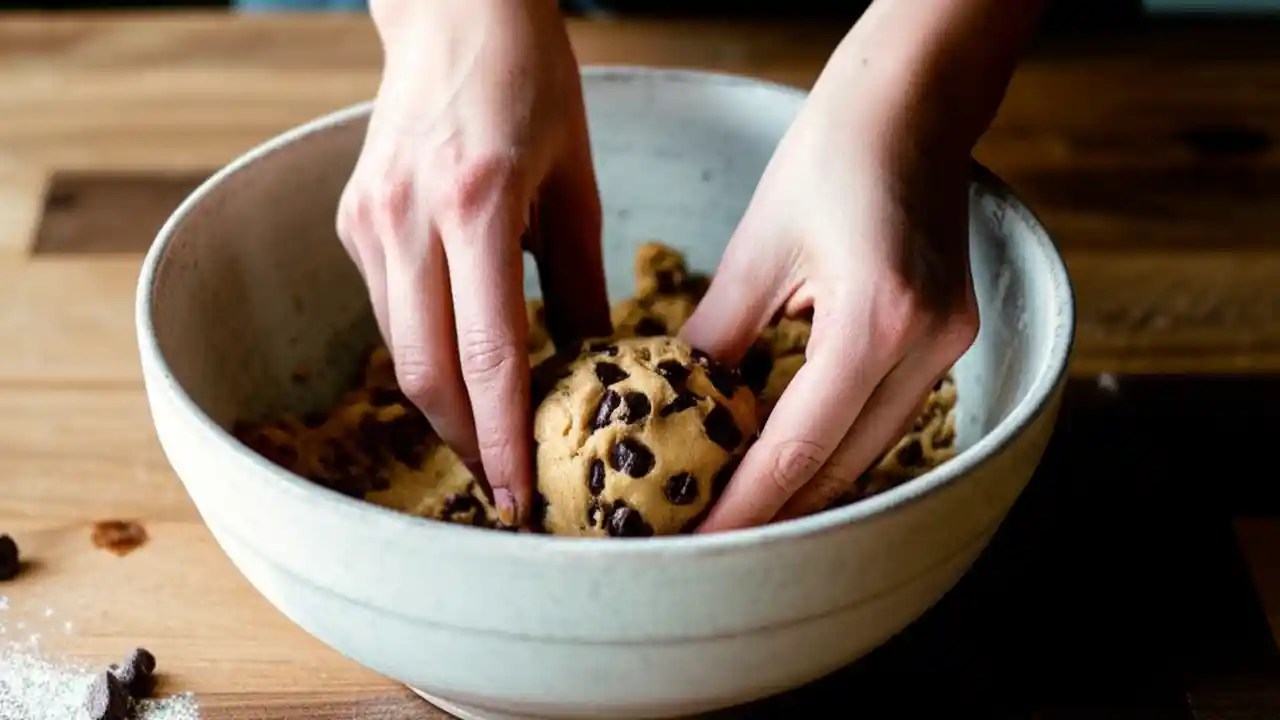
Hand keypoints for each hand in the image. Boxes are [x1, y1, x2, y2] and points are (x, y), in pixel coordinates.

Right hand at [336, 0, 609, 526]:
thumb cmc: (530, 83)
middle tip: (503, 490)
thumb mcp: (577, 179)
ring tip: (489, 441)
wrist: (452, 11)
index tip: (518, 495)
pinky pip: (388, 309)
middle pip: (426, 371)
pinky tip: (459, 369)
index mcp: (478, 205)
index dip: (503, 436)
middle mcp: (409, 219)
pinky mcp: (353, 219)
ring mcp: (370, 220)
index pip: (488, 354)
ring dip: (443, 404)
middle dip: (465, 443)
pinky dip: (424, 351)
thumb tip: (592, 360)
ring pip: (399, 348)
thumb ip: (581, 277)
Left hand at [679, 12, 997, 531]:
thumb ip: (716, 339)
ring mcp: (951, 345)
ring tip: (740, 504)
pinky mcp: (952, 337)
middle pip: (843, 466)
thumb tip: (676, 408)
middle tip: (708, 537)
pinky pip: (887, 415)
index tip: (698, 543)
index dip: (745, 505)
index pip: (801, 448)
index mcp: (876, 319)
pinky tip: (789, 450)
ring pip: (870, 449)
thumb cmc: (828, 156)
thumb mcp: (756, 249)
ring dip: (806, 482)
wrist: (911, 106)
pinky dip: (836, 440)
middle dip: (774, 510)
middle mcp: (928, 345)